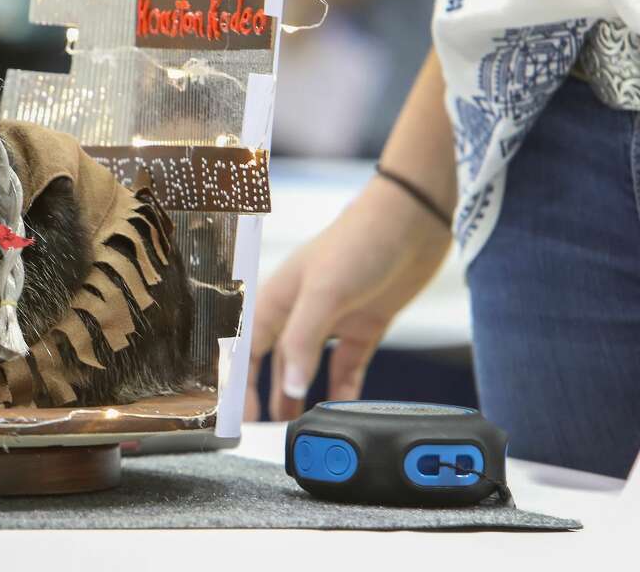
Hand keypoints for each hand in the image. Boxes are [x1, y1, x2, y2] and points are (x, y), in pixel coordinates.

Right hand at [245, 176, 450, 421]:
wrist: (414, 219)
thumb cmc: (358, 240)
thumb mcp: (323, 292)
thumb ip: (302, 341)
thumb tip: (290, 389)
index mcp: (276, 297)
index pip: (245, 349)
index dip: (237, 383)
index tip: (235, 416)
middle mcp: (299, 310)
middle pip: (274, 361)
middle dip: (264, 394)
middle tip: (261, 429)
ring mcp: (332, 319)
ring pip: (308, 368)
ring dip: (301, 396)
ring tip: (294, 426)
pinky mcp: (363, 326)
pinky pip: (346, 367)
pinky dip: (343, 389)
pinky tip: (341, 410)